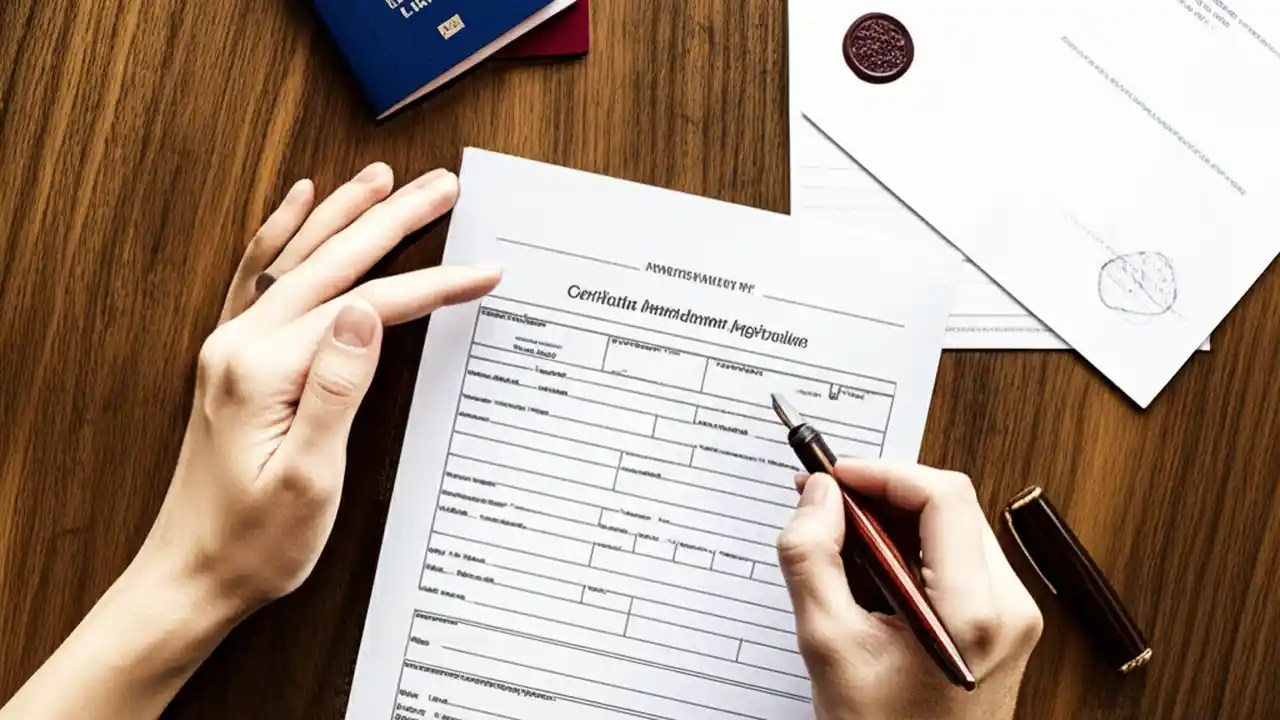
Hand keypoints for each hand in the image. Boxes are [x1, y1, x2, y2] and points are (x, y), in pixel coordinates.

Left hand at [0, 163, 500, 719]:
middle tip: (442, 186)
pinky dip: (280, 236)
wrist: (190, 575)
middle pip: (329, 265)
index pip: (366, 308)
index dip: (431, 286)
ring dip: (341, 214)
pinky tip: (297, 203)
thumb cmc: (254, 541)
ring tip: (381, 178)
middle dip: (391, 221)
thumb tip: (367, 311)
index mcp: (263, 371)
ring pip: (294, 260)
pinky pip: (257, 279)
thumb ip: (336, 386)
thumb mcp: (309, 477)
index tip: (483, 271)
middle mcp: (239, 345)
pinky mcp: (232, 362)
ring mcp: (230, 349)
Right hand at [777, 460, 1042, 719]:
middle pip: (950, 505)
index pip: (941, 497)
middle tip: (824, 499)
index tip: (832, 475)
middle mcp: (1010, 608)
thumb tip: (819, 495)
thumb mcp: (828, 645)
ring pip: (953, 526)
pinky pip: (958, 556)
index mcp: (976, 613)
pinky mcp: (1003, 622)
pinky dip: (910, 545)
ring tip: (839, 535)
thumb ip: (813, 558)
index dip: (881, 472)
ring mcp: (1013, 616)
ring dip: (894, 517)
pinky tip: (868, 563)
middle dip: (883, 491)